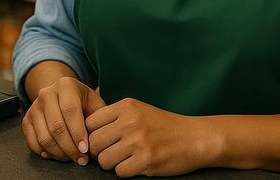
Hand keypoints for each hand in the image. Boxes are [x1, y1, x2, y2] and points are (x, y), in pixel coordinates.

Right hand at [22, 76, 105, 165]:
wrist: (62, 95)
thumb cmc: (82, 101)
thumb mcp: (94, 103)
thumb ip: (98, 117)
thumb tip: (98, 138)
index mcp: (66, 85)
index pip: (70, 110)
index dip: (78, 133)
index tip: (85, 149)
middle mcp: (47, 93)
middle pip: (56, 126)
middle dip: (70, 148)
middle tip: (81, 158)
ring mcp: (34, 107)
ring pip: (44, 137)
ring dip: (59, 153)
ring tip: (71, 157)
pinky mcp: (26, 120)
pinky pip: (33, 142)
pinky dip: (45, 153)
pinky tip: (57, 154)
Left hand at [86, 98, 214, 176]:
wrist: (194, 138)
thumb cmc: (163, 126)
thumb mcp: (139, 110)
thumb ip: (114, 117)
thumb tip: (84, 130)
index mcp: (127, 106)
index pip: (90, 122)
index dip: (91, 135)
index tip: (101, 141)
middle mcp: (131, 121)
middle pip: (94, 143)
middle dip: (99, 152)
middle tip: (112, 153)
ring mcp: (139, 141)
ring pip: (104, 160)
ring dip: (112, 164)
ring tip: (126, 159)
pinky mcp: (146, 160)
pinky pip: (120, 172)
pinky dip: (126, 172)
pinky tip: (137, 165)